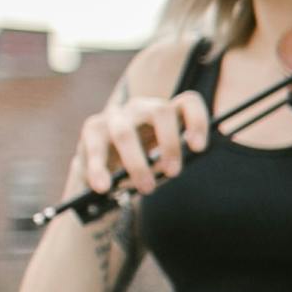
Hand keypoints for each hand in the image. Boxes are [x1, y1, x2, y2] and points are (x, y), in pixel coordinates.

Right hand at [70, 90, 212, 205]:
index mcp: (167, 113)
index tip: (199, 148)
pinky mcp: (92, 128)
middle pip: (160, 112)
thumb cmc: (143, 164)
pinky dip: (99, 169)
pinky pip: (95, 147)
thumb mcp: (163, 162)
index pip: (188, 103)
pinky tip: (103, 187)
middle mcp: (142, 108)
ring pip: (126, 132)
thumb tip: (172, 171)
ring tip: (146, 188)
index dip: (197, 121)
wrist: (105, 168)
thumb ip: (172, 162)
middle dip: (170, 143)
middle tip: (174, 173)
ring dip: (137, 163)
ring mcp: (116, 116)